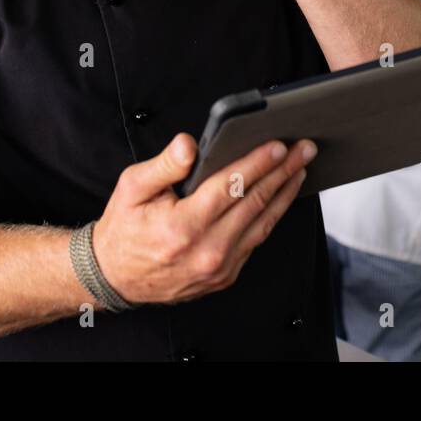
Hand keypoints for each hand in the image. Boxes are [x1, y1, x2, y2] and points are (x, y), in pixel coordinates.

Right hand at [90, 132, 316, 305]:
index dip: (258, 163)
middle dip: (283, 171)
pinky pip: (256, 240)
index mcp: (183, 226)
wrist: (116, 276)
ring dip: (285, 193)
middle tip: (303, 149)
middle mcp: (206, 250)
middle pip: (255, 202)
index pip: (231, 187)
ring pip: (263, 223)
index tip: (278, 145)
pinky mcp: (226, 276)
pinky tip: (280, 195)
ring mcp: (219, 267)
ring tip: (300, 168)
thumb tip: (190, 145)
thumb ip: (164, 164)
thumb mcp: (132, 187)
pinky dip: (272, 215)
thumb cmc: (125, 228)